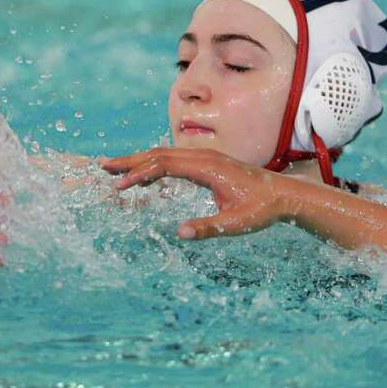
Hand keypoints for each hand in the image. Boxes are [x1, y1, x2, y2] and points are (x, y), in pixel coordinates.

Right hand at [101, 147, 289, 239]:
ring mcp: (207, 158)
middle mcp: (205, 158)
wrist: (283, 195)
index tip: (120, 185)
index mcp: (208, 168)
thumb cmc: (261, 209)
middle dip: (130, 160)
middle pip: (160, 153)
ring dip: (140, 160)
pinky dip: (156, 163)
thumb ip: (208, 228)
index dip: (140, 174)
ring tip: (116, 167)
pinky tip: (145, 175)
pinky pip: (176, 159)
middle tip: (103, 166)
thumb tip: (180, 233)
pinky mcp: (209, 163)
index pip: (165, 164)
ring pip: (166, 154)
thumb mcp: (236, 223)